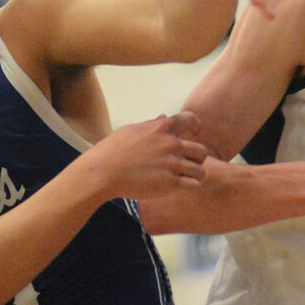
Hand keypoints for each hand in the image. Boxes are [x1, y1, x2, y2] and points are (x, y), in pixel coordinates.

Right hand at [86, 112, 208, 200]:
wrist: (103, 172)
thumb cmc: (112, 150)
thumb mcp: (131, 130)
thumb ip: (151, 124)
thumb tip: (164, 117)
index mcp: (161, 128)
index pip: (189, 119)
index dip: (196, 125)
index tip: (196, 131)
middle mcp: (170, 144)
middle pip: (201, 151)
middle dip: (197, 158)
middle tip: (188, 164)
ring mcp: (172, 164)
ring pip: (200, 170)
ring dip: (194, 175)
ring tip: (186, 178)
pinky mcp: (170, 183)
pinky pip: (193, 185)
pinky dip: (189, 187)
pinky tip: (180, 187)